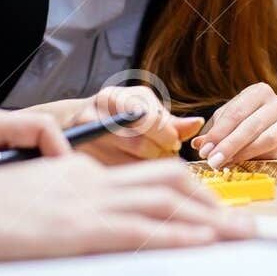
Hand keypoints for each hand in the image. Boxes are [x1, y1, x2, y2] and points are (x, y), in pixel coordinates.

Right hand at [0, 155, 255, 260]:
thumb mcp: (17, 200)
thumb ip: (50, 202)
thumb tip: (69, 216)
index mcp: (71, 173)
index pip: (139, 179)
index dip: (181, 194)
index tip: (207, 212)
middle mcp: (85, 180)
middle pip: (166, 181)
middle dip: (210, 201)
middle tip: (240, 223)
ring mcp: (83, 203)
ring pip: (166, 202)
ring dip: (212, 220)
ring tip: (245, 235)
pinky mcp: (75, 229)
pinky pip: (141, 230)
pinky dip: (180, 236)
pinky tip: (206, 244)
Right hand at [67, 84, 203, 164]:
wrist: (79, 125)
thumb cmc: (120, 115)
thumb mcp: (144, 109)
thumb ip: (171, 122)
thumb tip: (197, 123)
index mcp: (112, 98)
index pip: (148, 121)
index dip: (167, 136)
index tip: (174, 143)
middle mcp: (93, 117)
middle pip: (140, 145)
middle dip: (161, 153)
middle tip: (166, 155)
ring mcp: (84, 141)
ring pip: (131, 164)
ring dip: (151, 168)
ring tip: (154, 162)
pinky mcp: (83, 163)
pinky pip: (120, 176)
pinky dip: (136, 177)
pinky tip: (139, 172)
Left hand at [192, 83, 276, 168]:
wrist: (271, 126)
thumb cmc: (246, 119)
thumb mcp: (227, 119)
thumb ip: (214, 131)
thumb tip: (198, 144)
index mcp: (258, 92)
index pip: (235, 113)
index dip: (218, 133)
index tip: (204, 149)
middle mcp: (276, 103)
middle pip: (250, 126)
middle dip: (228, 145)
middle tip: (213, 160)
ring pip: (265, 139)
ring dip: (242, 153)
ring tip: (225, 162)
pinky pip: (274, 150)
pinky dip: (256, 157)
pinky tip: (241, 162)